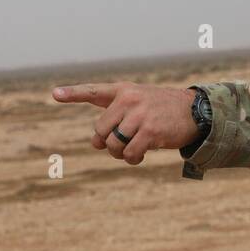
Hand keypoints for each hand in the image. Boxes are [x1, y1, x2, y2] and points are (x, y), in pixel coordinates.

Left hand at [52, 82, 197, 163]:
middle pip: (100, 130)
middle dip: (107, 143)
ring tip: (130, 151)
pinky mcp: (151, 132)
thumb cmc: (162, 109)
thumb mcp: (139, 101)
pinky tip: (139, 156)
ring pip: (113, 144)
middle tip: (120, 144)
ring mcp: (140, 115)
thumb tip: (95, 143)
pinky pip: (130, 153)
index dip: (72, 93)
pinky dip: (132, 159)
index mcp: (123, 90)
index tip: (54, 94)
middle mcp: (129, 100)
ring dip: (119, 154)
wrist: (194, 110)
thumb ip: (116, 115)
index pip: (94, 91)